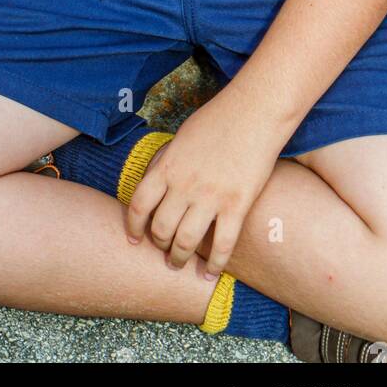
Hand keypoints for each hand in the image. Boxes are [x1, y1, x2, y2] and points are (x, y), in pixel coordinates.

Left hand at [124, 96, 279, 275]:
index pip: (139, 205)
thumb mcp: (180, 138)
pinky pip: (222, 244)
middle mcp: (183, 185)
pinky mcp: (236, 205)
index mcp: (166, 166)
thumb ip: (166, 163)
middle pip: (161, 228)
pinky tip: (211, 274)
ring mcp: (209, 197)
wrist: (253, 112)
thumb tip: (155, 181)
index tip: (134, 240)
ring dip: (180, 259)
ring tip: (180, 266)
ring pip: (186, 241)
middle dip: (159, 245)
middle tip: (163, 253)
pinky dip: (215, 264)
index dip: (133, 228)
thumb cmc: (217, 120)